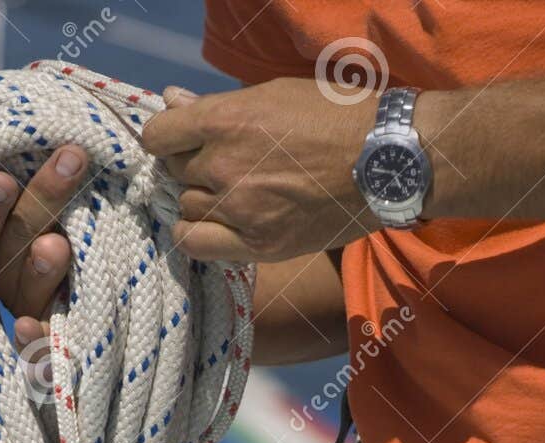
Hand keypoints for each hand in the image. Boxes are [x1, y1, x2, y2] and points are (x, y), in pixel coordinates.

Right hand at [0, 145, 87, 355]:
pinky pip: (33, 350)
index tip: (1, 177)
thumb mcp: (21, 194)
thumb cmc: (31, 224)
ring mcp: (18, 303)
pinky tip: (29, 331)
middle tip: (72, 160)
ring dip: (40, 268)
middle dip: (43, 199)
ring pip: (27, 286)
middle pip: (16, 236)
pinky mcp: (40, 340)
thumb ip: (24, 161)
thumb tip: (50, 110)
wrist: (37, 304)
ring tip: (56, 248)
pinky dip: (31, 345)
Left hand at [140, 81, 376, 262]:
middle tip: (220, 164)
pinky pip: (197, 244)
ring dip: (198, 199)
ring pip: (186, 207)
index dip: (167, 136)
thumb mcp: (275, 95)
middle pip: (175, 171)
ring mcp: (240, 209)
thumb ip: (218, 105)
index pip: (159, 134)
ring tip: (228, 193)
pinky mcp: (258, 244)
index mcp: (227, 120)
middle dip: (190, 166)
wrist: (385, 162)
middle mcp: (225, 166)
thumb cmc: (336, 118)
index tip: (181, 139)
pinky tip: (210, 225)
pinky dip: (195, 233)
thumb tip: (172, 102)